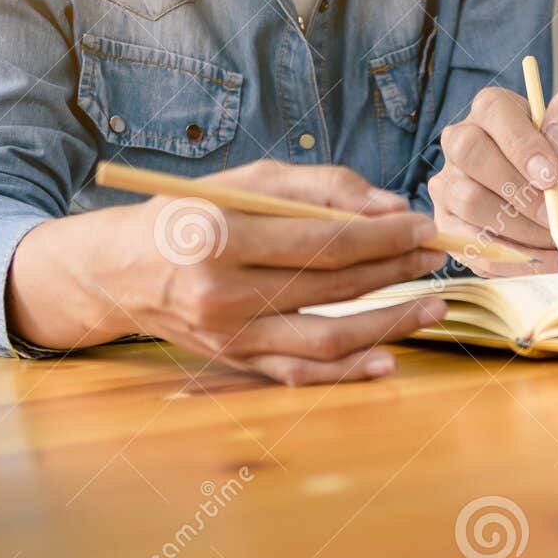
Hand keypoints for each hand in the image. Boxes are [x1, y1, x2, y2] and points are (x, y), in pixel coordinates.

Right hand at [10, 161, 448, 384]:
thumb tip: (391, 207)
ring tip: (432, 306)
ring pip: (326, 340)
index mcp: (219, 236)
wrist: (120, 272)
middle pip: (332, 287)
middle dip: (395, 271)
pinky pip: (302, 374)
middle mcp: (222, 293)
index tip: (423, 227)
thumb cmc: (191, 214)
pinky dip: (349, 371)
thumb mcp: (246, 183)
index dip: (383, 236)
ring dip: (389, 325)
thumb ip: (322, 187)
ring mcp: (229, 336)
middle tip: (437, 259)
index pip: (323, 240)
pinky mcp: (236, 362)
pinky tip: (389, 358)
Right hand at [430, 85, 557, 275]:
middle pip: (469, 154)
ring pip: (469, 202)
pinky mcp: (451, 230)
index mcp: (496, 110)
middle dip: (518, 191)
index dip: (521, 144)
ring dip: (523, 230)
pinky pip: (472, 247)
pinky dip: (519, 261)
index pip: (493, 111)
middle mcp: (464, 144)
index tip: (553, 176)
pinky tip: (554, 263)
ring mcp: (451, 187)